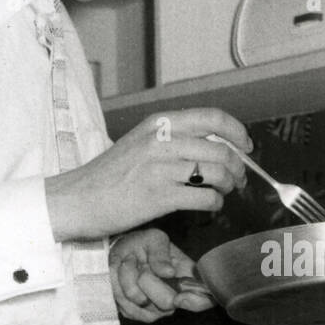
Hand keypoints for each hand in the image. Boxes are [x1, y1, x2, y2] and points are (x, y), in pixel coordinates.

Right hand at [45, 108, 250, 242]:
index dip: (237, 132)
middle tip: (237, 180)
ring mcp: (161, 168)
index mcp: (159, 123)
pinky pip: (205, 198)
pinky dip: (215, 204)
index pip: (212, 118)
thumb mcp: (140, 143)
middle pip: (221, 150)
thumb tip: (216, 147)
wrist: (77, 199)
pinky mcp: (160, 196)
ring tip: (223, 193)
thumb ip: (174, 140)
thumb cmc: (109, 175)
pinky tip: (209, 207)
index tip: (246, 146)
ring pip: (217, 173)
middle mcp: (161, 141)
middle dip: (238, 168)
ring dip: (229, 186)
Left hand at [108, 227, 215, 321]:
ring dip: (128, 279)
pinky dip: (118, 288)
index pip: (204, 300)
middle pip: (167, 303)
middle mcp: (176, 298)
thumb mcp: (154, 238)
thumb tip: (168, 272)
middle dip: (148, 280)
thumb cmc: (143, 245)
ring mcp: (156, 309)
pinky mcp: (136, 313)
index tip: (180, 296)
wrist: (121, 252)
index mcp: (187, 279)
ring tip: (129, 263)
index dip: (196, 302)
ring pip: (140, 302)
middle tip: (142, 265)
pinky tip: (121, 277)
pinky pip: (127, 306)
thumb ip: (161, 253)